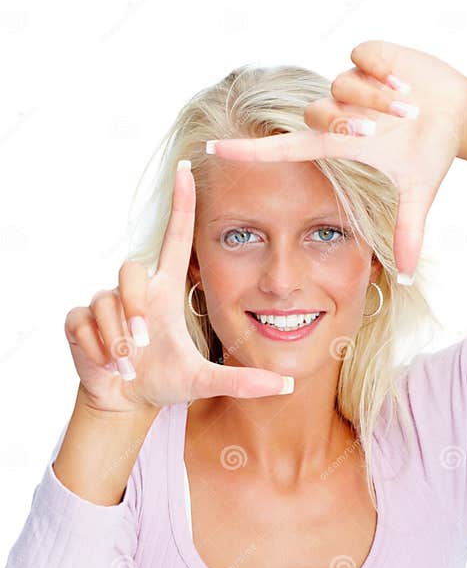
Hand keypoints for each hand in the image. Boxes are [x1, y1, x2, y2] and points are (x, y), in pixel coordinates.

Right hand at [64, 162, 291, 413]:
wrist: (126, 399)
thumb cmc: (165, 380)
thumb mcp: (204, 381)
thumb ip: (241, 381)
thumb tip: (286, 384)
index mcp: (166, 290)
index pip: (175, 238)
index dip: (181, 204)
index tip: (187, 168)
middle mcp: (136, 289)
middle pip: (130, 268)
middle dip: (132, 309)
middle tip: (141, 345)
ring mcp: (105, 301)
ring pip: (106, 303)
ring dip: (117, 340)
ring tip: (128, 363)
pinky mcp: (79, 319)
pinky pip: (83, 323)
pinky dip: (97, 351)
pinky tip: (108, 364)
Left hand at [205, 40, 466, 280]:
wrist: (455, 111)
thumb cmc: (427, 151)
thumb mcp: (417, 191)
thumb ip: (408, 230)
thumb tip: (407, 272)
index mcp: (336, 145)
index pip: (281, 149)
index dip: (247, 152)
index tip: (211, 150)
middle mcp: (336, 113)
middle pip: (320, 113)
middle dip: (354, 120)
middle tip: (387, 128)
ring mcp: (350, 83)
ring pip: (344, 84)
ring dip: (380, 98)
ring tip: (409, 107)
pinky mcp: (367, 54)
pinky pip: (364, 57)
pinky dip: (387, 71)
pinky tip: (406, 82)